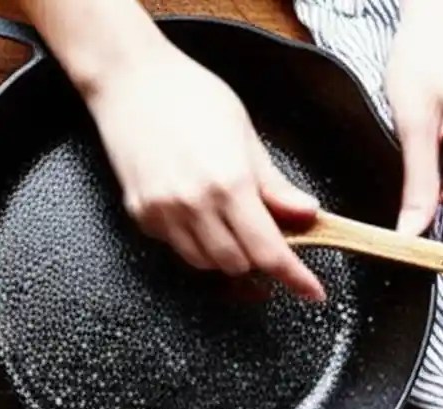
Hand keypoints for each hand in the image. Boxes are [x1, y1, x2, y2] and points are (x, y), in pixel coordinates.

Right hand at [81, 44, 324, 300]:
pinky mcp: (140, 214)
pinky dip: (194, 241)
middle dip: (256, 259)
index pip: (269, 250)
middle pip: (236, 264)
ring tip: (230, 223)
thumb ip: (274, 184)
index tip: (312, 292)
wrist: (130, 83)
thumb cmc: (189, 97)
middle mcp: (193, 206)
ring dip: (224, 254)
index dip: (294, 276)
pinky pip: (175, 245)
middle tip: (267, 238)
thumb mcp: (245, 135)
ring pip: (203, 262)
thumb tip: (306, 214)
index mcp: (229, 184)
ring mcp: (162, 214)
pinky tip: (196, 212)